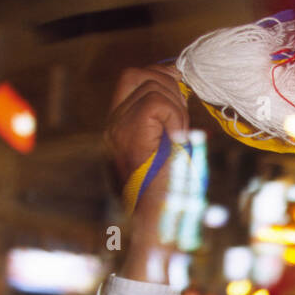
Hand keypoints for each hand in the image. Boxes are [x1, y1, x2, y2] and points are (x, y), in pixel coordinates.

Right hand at [104, 64, 188, 220]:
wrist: (159, 221)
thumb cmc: (169, 190)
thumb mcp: (168, 144)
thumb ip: (167, 115)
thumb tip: (178, 82)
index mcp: (119, 125)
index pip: (132, 77)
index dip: (160, 76)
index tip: (180, 98)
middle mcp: (113, 124)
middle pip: (139, 74)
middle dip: (169, 88)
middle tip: (181, 121)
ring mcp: (117, 128)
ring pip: (151, 86)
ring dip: (176, 108)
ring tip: (179, 136)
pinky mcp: (129, 134)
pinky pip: (156, 103)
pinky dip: (174, 117)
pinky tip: (176, 139)